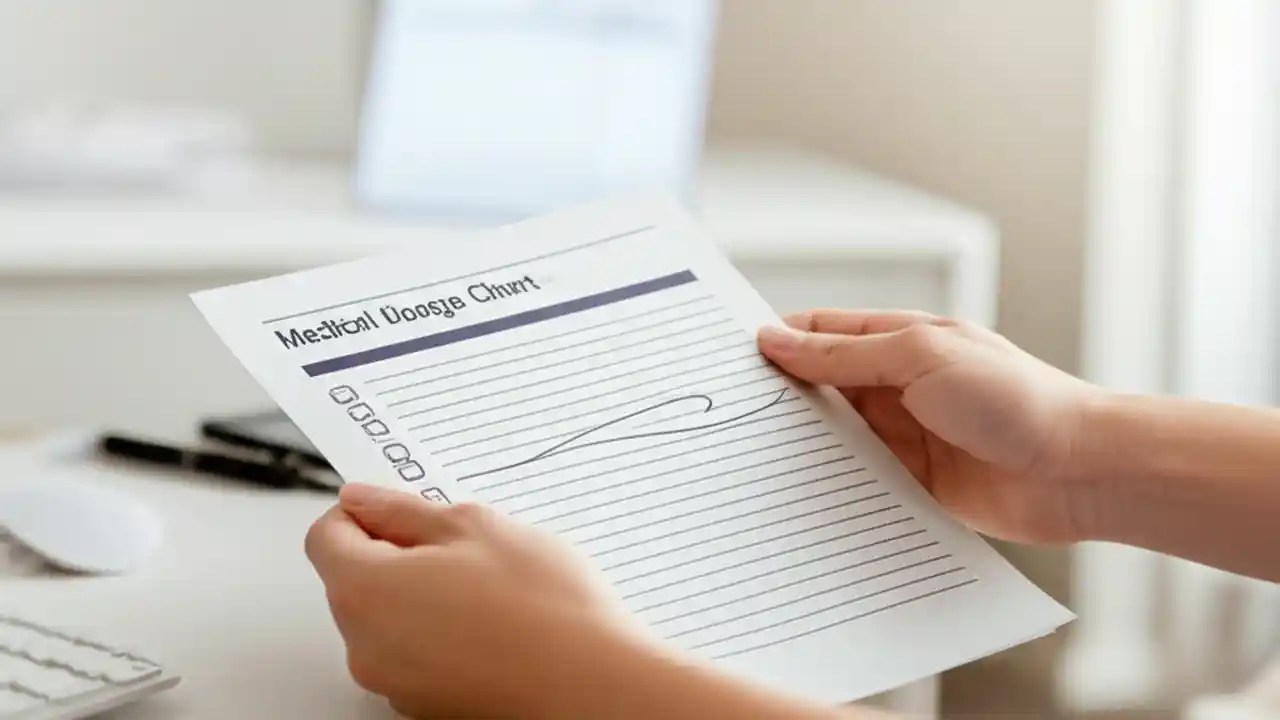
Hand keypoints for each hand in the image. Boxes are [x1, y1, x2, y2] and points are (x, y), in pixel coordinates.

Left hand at [304, 484, 656, 718]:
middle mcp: (364, 646)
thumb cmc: (542, 607)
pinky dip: (442, 633)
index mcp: (364, 591)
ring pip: (389, 617)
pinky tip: (494, 624)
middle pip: (354, 580)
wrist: (592, 687)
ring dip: (424, 594)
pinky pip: (416, 653)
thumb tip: (362, 500)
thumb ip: (403, 511)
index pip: (326, 535)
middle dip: (399, 553)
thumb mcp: (474, 527)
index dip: (363, 513)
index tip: (404, 509)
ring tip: (489, 588)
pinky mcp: (424, 704)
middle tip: (465, 546)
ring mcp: (394, 683)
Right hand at [757, 309, 1104, 543]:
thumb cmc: (1017, 400)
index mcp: (900, 341)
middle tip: (727, 416)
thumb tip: (778, 341)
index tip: (730, 360)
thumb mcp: (921, 358)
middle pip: (819, 389)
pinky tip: (797, 498)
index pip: (820, 334)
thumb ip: (845, 356)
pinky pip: (856, 482)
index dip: (776, 342)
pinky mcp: (911, 484)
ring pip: (832, 439)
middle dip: (778, 400)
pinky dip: (829, 488)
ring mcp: (904, 437)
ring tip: (749, 461)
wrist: (1080, 472)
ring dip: (801, 448)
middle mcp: (897, 386)